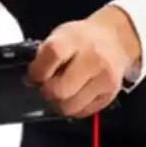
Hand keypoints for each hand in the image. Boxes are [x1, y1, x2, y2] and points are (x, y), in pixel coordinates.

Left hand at [26, 6, 141, 117]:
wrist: (115, 39)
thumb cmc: (81, 38)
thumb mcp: (61, 35)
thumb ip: (44, 54)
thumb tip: (30, 80)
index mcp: (75, 39)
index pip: (53, 55)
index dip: (37, 70)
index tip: (32, 76)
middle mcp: (93, 59)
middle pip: (60, 89)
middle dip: (46, 91)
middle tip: (46, 87)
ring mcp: (104, 78)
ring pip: (70, 106)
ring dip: (58, 103)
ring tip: (59, 93)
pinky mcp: (110, 94)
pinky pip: (83, 112)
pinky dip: (73, 108)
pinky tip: (73, 96)